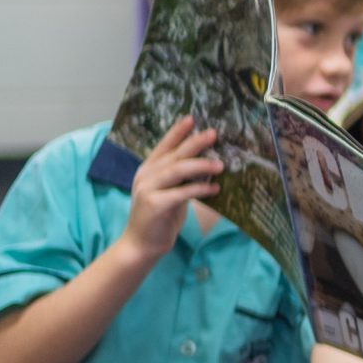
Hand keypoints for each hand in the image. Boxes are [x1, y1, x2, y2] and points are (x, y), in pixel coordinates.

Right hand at [119, 118, 220, 261]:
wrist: (142, 244)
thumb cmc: (160, 218)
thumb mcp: (171, 192)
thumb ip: (183, 178)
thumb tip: (209, 163)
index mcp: (148, 170)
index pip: (163, 146)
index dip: (177, 132)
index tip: (192, 118)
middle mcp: (145, 176)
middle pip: (173, 155)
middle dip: (194, 142)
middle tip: (214, 134)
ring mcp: (148, 189)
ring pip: (177, 170)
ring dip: (201, 165)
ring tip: (221, 164)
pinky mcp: (154, 204)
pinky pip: (181, 192)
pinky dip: (200, 188)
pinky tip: (215, 187)